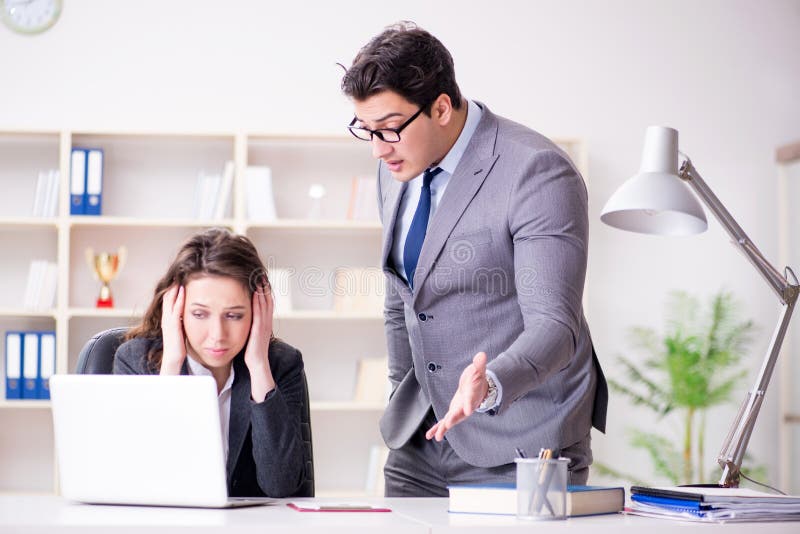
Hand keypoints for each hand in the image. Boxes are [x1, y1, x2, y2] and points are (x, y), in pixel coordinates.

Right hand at [160, 284, 185, 374]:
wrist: (173, 358)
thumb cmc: (178, 346)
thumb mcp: (179, 330)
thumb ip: (181, 322)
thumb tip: (187, 315)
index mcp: (168, 319)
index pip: (169, 300)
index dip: (173, 290)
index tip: (179, 279)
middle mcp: (166, 318)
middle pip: (168, 297)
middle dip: (173, 285)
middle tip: (179, 274)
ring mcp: (168, 321)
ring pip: (170, 300)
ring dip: (175, 288)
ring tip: (179, 277)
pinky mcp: (172, 325)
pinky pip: (176, 308)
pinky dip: (179, 298)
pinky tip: (183, 290)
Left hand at [245, 280, 275, 400]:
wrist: (257, 367)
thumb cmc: (251, 356)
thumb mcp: (250, 337)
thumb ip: (248, 327)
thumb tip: (239, 318)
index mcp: (264, 324)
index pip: (265, 304)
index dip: (263, 292)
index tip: (259, 280)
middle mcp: (266, 323)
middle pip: (267, 301)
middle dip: (264, 287)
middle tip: (260, 274)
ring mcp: (264, 326)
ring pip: (265, 305)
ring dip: (262, 291)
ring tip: (259, 278)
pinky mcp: (260, 330)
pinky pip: (260, 313)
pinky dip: (259, 302)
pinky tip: (256, 293)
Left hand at [426, 352, 488, 441]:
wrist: (477, 389)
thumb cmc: (477, 379)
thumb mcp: (478, 370)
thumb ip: (479, 365)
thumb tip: (482, 355)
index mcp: (472, 396)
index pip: (471, 399)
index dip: (469, 404)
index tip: (468, 410)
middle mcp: (466, 406)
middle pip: (460, 413)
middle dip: (454, 418)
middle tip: (448, 424)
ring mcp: (459, 411)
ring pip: (451, 421)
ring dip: (443, 428)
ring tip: (436, 437)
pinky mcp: (453, 413)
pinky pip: (444, 422)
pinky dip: (437, 429)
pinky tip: (429, 436)